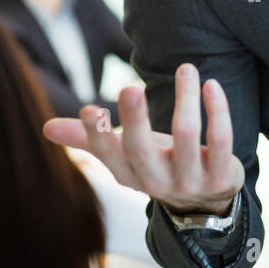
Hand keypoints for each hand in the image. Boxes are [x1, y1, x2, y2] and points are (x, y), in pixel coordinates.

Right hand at [42, 63, 243, 215]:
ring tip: (186, 67)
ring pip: (188, 138)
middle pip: (142, 151)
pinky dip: (218, 111)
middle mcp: (157, 181)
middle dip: (135, 120)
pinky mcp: (222, 175)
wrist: (207, 200)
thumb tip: (46, 127)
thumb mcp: (126, 154)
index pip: (108, 156)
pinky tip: (211, 85)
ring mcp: (191, 180)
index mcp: (129, 173)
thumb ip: (89, 139)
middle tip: (128, 87)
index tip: (89, 109)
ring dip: (185, 100)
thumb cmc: (158, 164)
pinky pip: (222, 141)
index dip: (97, 136)